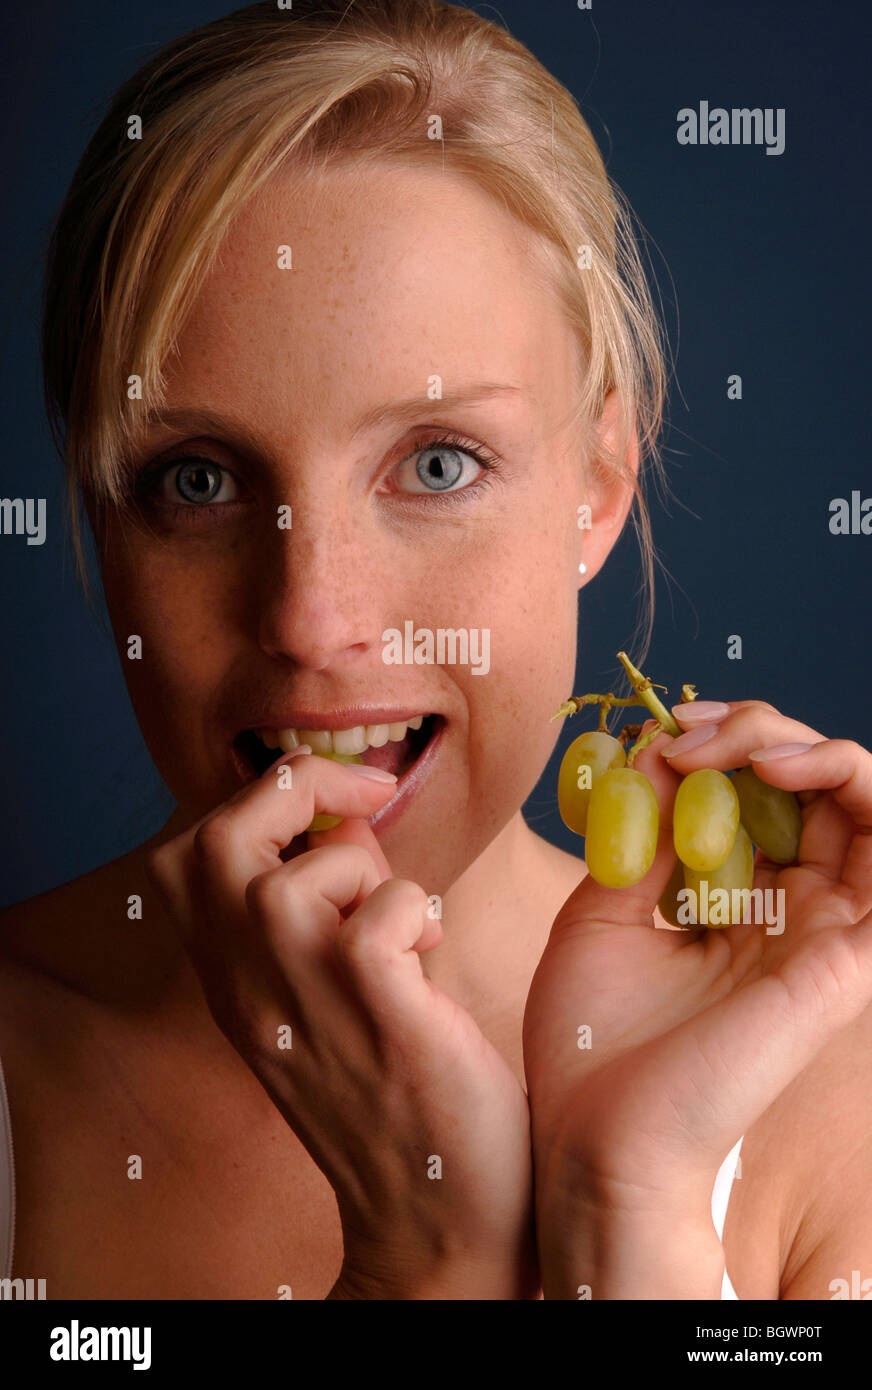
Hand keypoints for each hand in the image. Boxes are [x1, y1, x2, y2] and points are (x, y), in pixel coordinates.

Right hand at [147, 749, 537, 1298]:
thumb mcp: (323, 996)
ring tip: (399, 921)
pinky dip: (414, 910)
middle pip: (214, 842)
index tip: (330, 809)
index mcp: (234, 980)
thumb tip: (346, 817)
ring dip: (363, 869)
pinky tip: (427, 958)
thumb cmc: (398, 1092)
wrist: (434, 1217)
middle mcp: (249, 991)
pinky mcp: (376, 1015)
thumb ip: (318, 907)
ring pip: (293, 877)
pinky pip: (380, 909)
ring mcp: (305, 1006)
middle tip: (365, 804)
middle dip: (296, 792)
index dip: (256, 804)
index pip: (185, 856)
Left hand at [523, 700, 871, 1295]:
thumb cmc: (590, 1038)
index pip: (756, 796)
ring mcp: (822, 933)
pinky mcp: (846, 958)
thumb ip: (642, 833)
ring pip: (860, 803)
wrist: (595, 1134)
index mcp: (732, 904)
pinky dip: (856, 786)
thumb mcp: (602, 909)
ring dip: (806, 748)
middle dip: (757, 732)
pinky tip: (784, 769)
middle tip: (690, 734)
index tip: (659, 737)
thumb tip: (663, 747)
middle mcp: (788, 913)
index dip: (719, 745)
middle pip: (811, 787)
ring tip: (739, 748)